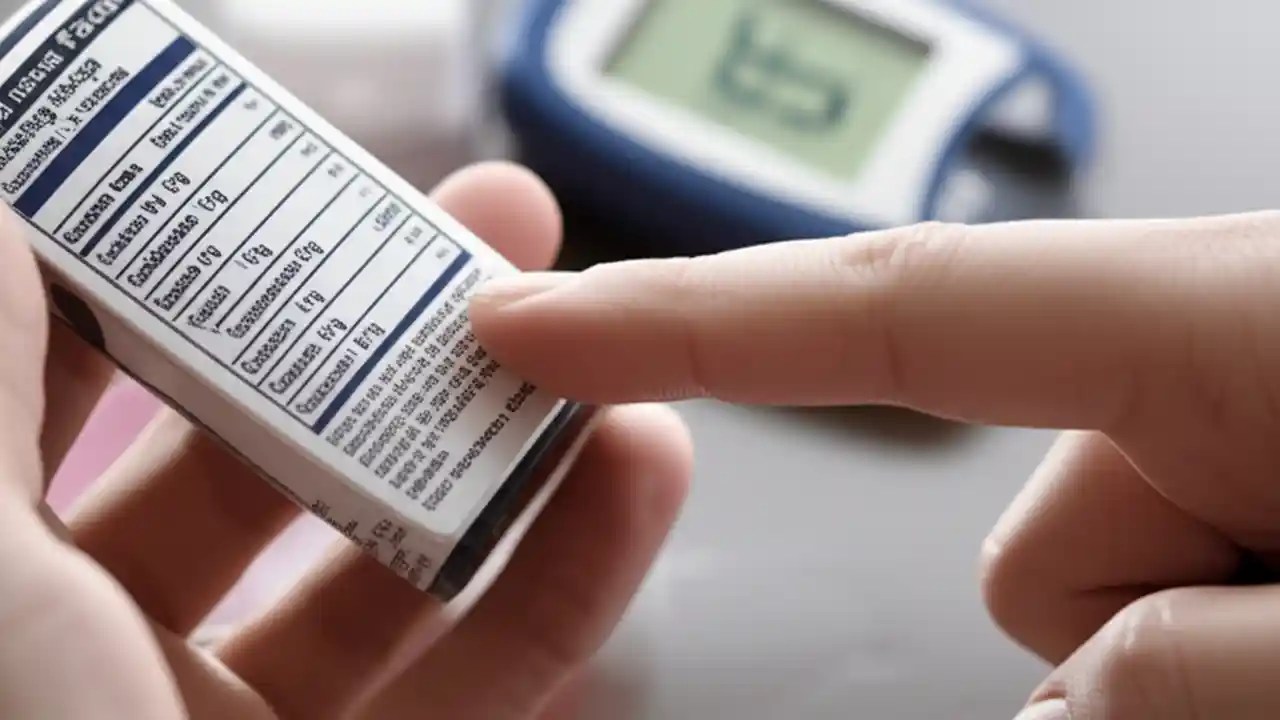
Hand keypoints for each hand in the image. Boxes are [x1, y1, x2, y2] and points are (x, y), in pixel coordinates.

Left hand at [0, 163, 691, 719]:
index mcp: (13, 578)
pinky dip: (576, 576)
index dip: (191, 280)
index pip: (96, 389)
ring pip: (404, 564)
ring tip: (594, 342)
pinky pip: (495, 675)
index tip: (285, 200)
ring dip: (505, 449)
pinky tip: (641, 472)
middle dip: (383, 345)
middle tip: (476, 243)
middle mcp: (120, 652)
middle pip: (282, 463)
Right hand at [471, 213, 1279, 719]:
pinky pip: (1161, 577)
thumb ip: (1170, 670)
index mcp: (1234, 311)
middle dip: (1106, 628)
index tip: (538, 325)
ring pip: (1095, 576)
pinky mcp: (1264, 452)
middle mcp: (1220, 334)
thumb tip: (1063, 703)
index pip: (890, 302)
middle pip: (1030, 528)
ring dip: (1176, 646)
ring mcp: (1244, 398)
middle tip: (1255, 670)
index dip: (688, 315)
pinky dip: (1212, 637)